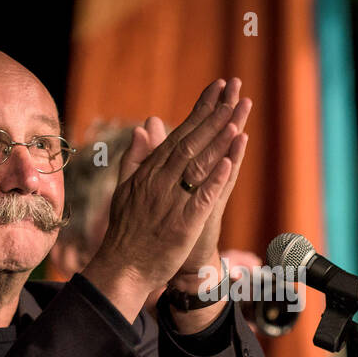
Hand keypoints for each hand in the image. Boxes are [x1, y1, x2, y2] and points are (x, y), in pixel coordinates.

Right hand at [80, 78, 249, 320]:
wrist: (122, 268)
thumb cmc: (127, 231)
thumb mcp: (125, 189)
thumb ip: (135, 157)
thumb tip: (143, 127)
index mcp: (150, 173)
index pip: (178, 134)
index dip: (200, 111)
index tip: (217, 88)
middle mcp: (160, 183)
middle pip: (191, 143)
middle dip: (213, 116)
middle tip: (234, 92)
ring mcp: (171, 203)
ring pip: (197, 166)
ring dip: (217, 141)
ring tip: (235, 118)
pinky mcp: (182, 225)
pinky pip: (200, 199)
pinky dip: (215, 180)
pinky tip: (228, 162)